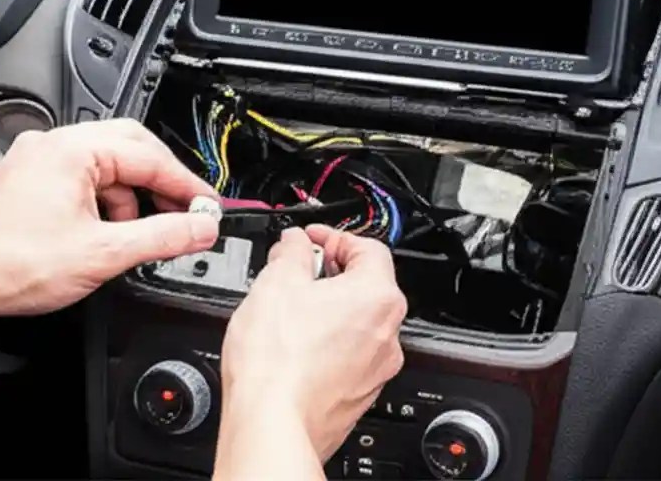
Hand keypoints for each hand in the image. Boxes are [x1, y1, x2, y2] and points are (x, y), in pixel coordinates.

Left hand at [0, 118, 218, 325]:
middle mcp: (53, 145)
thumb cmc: (10, 264)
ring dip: (130, 196)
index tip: (208, 208)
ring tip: (139, 235)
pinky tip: (107, 234)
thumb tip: (199, 228)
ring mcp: (37, 160)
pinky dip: (103, 202)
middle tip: (186, 213)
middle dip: (161, 183)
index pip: (149, 156)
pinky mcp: (28, 181)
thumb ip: (161, 237)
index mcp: (72, 150)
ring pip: (105, 165)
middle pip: (129, 148)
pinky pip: (80, 178)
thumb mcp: (103, 254)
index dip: (186, 185)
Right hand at [215, 225, 406, 470]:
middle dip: (330, 274)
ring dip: (328, 310)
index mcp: (378, 297)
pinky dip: (327, 343)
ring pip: (357, 323)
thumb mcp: (276, 283)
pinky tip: (294, 347)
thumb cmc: (277, 362)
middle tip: (295, 273)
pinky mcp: (359, 394)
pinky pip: (349, 355)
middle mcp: (388, 334)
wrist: (272, 423)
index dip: (334, 237)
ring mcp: (376, 368)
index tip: (310, 240)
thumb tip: (296, 243)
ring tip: (289, 311)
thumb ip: (292, 251)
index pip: (368, 247)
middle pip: (366, 286)